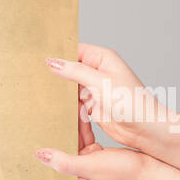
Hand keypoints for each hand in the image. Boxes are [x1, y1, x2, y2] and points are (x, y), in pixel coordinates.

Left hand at [34, 99, 159, 179]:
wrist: (152, 173)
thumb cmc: (126, 175)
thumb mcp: (92, 166)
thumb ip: (65, 162)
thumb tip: (40, 155)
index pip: (50, 164)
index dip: (41, 147)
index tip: (31, 129)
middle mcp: (77, 174)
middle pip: (58, 150)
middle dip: (53, 132)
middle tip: (42, 111)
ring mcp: (87, 164)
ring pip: (71, 140)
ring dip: (67, 125)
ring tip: (59, 105)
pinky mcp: (97, 155)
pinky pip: (84, 137)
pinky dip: (81, 124)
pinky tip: (78, 109)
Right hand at [45, 43, 167, 151]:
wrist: (146, 130)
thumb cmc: (133, 103)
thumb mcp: (100, 82)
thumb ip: (75, 71)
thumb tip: (52, 62)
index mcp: (103, 58)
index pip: (74, 50)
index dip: (57, 54)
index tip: (36, 58)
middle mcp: (98, 72)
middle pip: (70, 69)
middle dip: (56, 74)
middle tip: (33, 77)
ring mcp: (95, 89)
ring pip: (70, 87)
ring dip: (59, 92)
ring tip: (39, 93)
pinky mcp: (93, 106)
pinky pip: (74, 103)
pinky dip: (65, 106)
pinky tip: (53, 108)